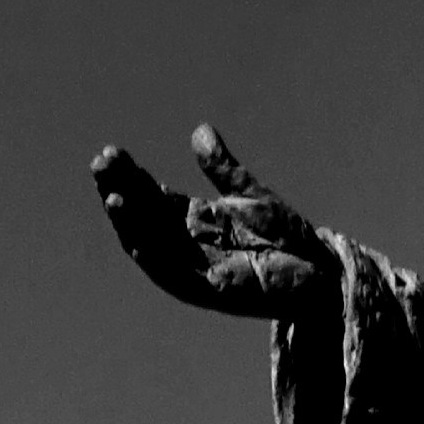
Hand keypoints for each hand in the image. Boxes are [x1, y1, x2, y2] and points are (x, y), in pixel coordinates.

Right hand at [91, 124, 329, 317]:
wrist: (321, 274)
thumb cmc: (289, 238)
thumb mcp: (251, 196)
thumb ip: (223, 169)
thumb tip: (199, 132)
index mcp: (195, 220)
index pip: (151, 195)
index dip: (130, 175)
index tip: (110, 153)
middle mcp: (188, 244)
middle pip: (144, 216)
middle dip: (120, 190)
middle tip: (102, 163)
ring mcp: (197, 268)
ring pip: (151, 245)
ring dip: (129, 223)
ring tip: (112, 196)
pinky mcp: (211, 291)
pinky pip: (175, 278)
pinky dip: (155, 260)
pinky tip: (137, 241)